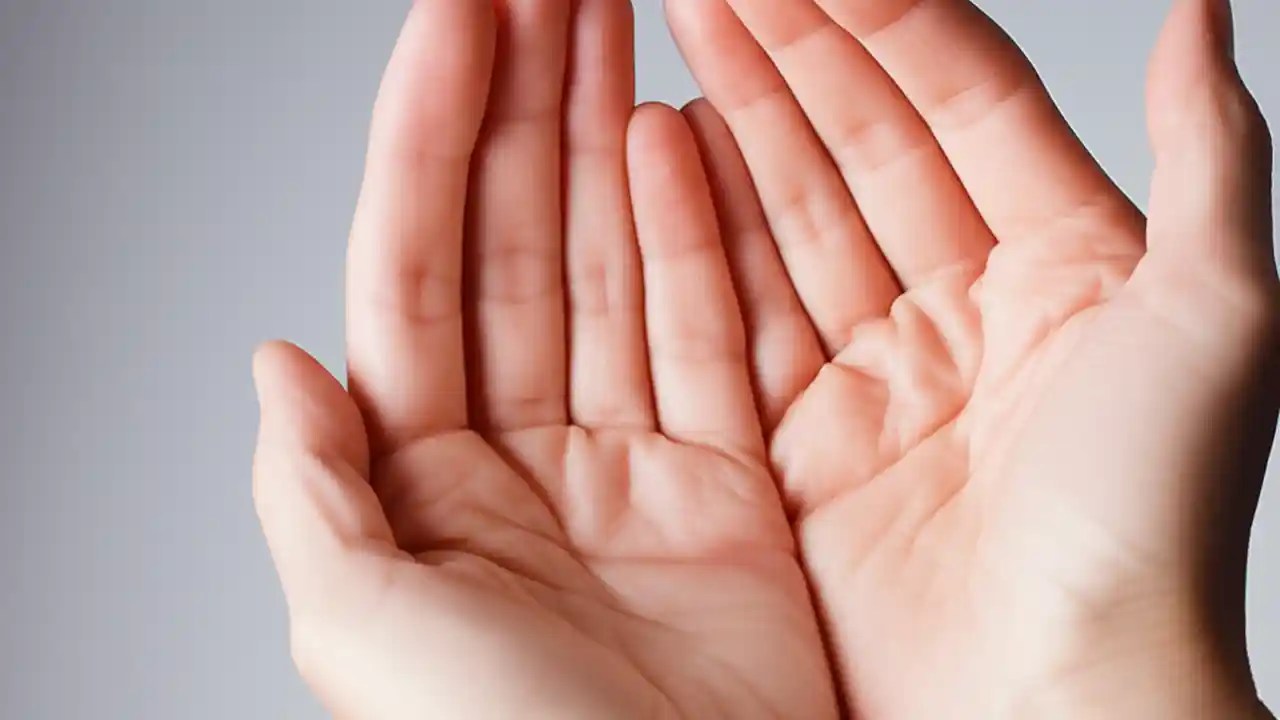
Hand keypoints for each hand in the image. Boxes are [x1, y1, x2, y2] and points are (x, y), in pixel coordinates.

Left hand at [251, 1, 836, 716]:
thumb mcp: (362, 631)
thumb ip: (312, 491)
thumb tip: (278, 360)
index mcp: (417, 484)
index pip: (417, 268)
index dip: (430, 137)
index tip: (460, 17)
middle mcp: (518, 461)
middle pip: (517, 243)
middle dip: (526, 107)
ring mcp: (625, 466)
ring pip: (615, 268)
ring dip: (608, 145)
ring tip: (614, 25)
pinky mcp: (722, 489)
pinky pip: (712, 338)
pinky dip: (700, 241)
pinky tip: (678, 144)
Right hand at [668, 0, 1275, 715]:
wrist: (1056, 696)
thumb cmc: (1149, 520)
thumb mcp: (1218, 312)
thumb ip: (1209, 151)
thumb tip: (1205, 11)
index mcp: (1066, 264)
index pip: (961, 104)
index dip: (885, 23)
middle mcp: (966, 310)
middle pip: (863, 146)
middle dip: (791, 54)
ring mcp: (876, 373)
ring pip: (793, 217)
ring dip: (739, 125)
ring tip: (681, 35)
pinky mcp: (804, 440)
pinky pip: (742, 314)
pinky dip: (701, 236)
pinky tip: (664, 156)